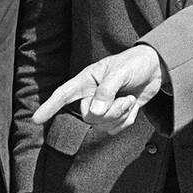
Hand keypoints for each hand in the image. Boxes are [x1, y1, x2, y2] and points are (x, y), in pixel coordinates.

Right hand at [31, 44, 162, 134]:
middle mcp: (92, 95)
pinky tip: (132, 107)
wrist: (156, 69)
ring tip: (129, 99)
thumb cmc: (135, 64)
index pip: (64, 94)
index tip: (36, 119)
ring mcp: (104, 107)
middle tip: (125, 98)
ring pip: (102, 125)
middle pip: (88, 116)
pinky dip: (127, 120)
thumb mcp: (120, 72)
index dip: (50, 106)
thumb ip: (106, 91)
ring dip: (120, 115)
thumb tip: (94, 113)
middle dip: (109, 112)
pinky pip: (115, 128)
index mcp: (87, 80)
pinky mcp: (115, 116)